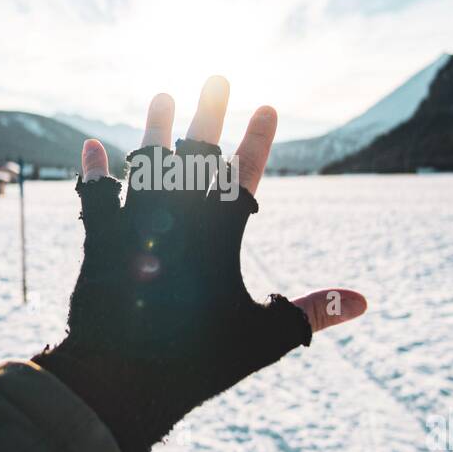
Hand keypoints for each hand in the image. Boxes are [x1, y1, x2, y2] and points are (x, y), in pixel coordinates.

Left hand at [36, 77, 366, 451]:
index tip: (266, 105)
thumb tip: (361, 301)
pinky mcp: (99, 236)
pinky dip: (92, 172)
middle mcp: (180, 213)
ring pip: (146, 160)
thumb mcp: (263, 337)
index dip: (259, 138)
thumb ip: (310, 312)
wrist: (123, 375)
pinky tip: (91, 148)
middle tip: (216, 75)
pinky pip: (95, 195)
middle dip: (210, 110)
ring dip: (154, 126)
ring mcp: (137, 219)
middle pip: (197, 151)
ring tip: (161, 95)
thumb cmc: (199, 361)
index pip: (248, 173)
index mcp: (222, 232)